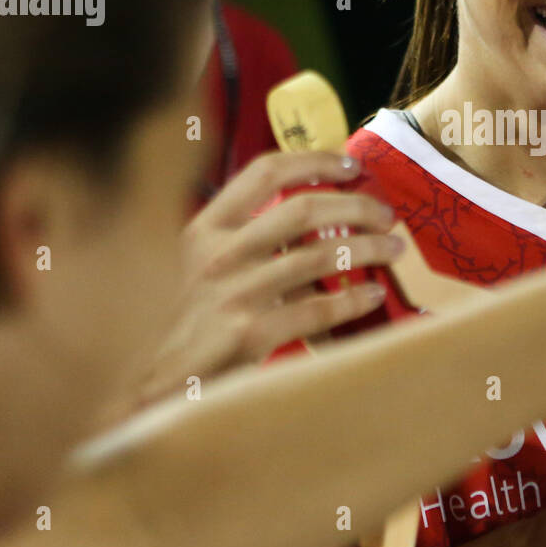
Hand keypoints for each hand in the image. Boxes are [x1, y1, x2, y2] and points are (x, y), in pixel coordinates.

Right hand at [139, 150, 402, 403]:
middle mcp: (219, 253)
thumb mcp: (197, 265)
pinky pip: (318, 309)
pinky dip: (353, 299)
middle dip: (356, 206)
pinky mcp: (250, 333)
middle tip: (386, 214)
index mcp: (205, 227)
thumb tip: (310, 216)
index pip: (264, 172)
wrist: (152, 384)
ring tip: (393, 249)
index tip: (351, 166)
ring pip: (320, 257)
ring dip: (367, 248)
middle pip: (304, 209)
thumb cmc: (183, 323)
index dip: (315, 161)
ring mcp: (235, 293)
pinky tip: (373, 295)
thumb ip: (241, 238)